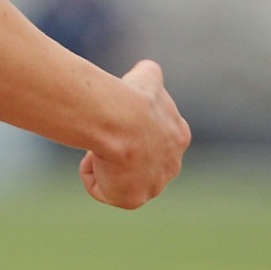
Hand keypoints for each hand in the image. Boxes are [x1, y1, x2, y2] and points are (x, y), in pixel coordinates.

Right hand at [80, 60, 189, 208]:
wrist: (122, 122)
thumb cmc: (132, 97)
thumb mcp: (145, 77)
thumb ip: (149, 75)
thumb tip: (147, 70)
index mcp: (178, 137)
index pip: (156, 138)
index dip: (132, 129)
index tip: (117, 118)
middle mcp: (170, 166)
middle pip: (141, 164)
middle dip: (122, 152)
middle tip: (104, 136)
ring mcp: (152, 186)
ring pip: (121, 179)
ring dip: (106, 165)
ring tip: (97, 149)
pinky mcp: (131, 200)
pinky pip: (105, 191)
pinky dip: (92, 176)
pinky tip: (93, 160)